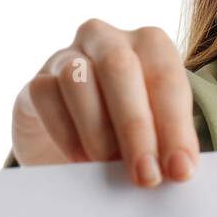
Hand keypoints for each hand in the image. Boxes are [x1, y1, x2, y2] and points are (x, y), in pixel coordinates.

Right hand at [10, 19, 198, 187]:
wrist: (73, 141)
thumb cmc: (127, 133)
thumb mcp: (155, 133)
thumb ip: (167, 143)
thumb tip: (179, 169)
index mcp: (150, 44)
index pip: (167, 78)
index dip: (176, 126)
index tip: (180, 171)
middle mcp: (108, 41)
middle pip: (120, 69)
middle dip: (136, 127)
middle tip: (146, 176)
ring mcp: (68, 56)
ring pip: (78, 79)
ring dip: (97, 131)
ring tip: (108, 167)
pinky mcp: (37, 81)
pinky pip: (45, 95)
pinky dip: (64, 132)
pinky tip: (78, 160)